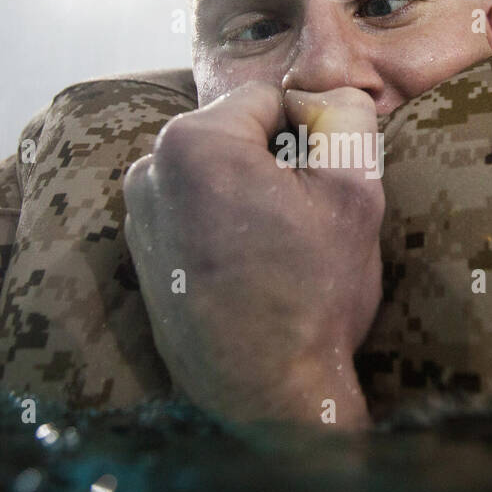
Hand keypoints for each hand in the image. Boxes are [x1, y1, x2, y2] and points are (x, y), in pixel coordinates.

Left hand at [122, 82, 382, 426]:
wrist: (266, 398)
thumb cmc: (310, 296)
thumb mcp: (353, 192)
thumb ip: (346, 117)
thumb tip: (331, 93)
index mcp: (193, 143)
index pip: (269, 99)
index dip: (311, 133)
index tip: (327, 183)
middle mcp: (148, 171)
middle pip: (235, 135)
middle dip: (276, 163)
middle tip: (307, 222)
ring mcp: (138, 217)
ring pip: (215, 174)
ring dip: (251, 195)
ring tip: (282, 250)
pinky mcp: (141, 256)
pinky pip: (194, 212)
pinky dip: (225, 226)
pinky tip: (254, 270)